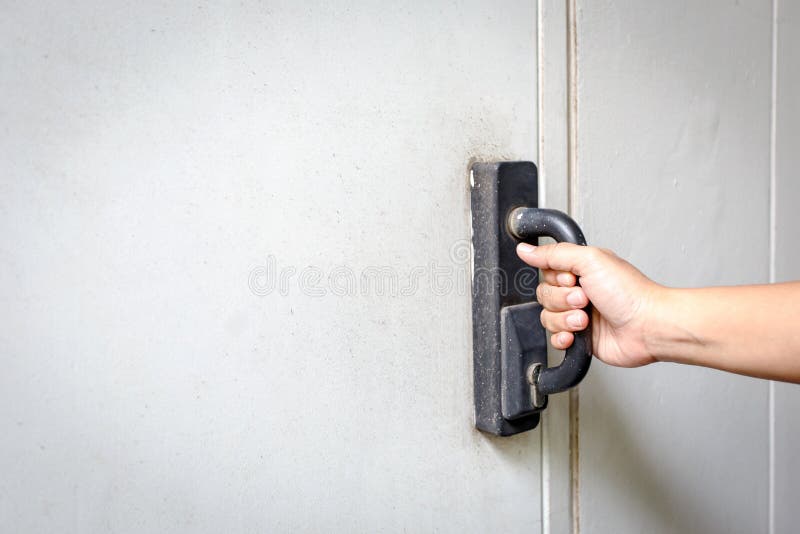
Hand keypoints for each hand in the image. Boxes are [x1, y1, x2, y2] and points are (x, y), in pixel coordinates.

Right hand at [516, 242, 662, 367]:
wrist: (647, 327)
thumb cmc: (630, 293)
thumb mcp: (590, 260)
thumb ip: (554, 254)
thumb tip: (525, 249)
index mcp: (581, 269)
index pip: (546, 272)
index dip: (556, 278)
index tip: (573, 279)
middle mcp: (579, 291)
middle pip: (544, 295)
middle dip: (562, 300)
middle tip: (585, 300)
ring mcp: (579, 315)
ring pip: (547, 317)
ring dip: (565, 319)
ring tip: (586, 319)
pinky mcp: (580, 337)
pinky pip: (554, 338)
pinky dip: (563, 337)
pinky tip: (577, 334)